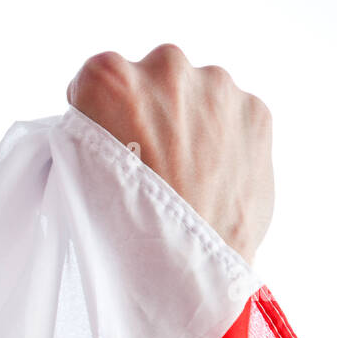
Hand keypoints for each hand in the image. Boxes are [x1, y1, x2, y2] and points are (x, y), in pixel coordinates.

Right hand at [66, 43, 273, 266]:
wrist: (186, 271)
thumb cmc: (123, 230)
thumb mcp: (80, 171)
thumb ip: (99, 130)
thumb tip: (117, 125)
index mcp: (108, 77)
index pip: (97, 79)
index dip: (101, 114)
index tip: (109, 144)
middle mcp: (165, 66)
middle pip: (154, 78)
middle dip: (153, 112)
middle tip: (151, 164)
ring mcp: (218, 85)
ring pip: (200, 95)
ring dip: (194, 124)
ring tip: (187, 178)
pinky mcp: (257, 111)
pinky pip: (236, 116)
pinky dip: (227, 141)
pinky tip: (214, 180)